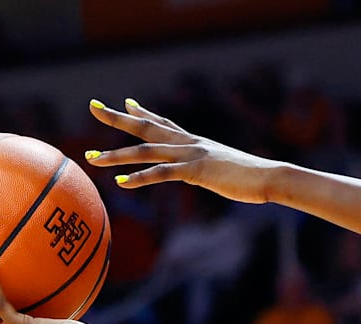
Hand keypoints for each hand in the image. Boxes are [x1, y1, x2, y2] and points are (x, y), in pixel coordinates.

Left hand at [86, 98, 281, 202]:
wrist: (269, 176)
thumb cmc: (251, 177)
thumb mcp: (223, 169)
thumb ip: (205, 168)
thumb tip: (197, 173)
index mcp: (195, 142)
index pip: (164, 123)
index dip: (142, 113)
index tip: (125, 104)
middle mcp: (189, 143)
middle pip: (145, 128)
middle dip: (116, 118)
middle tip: (93, 107)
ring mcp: (190, 155)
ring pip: (144, 152)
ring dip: (115, 155)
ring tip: (91, 158)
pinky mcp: (195, 171)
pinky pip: (161, 174)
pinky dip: (139, 178)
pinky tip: (121, 182)